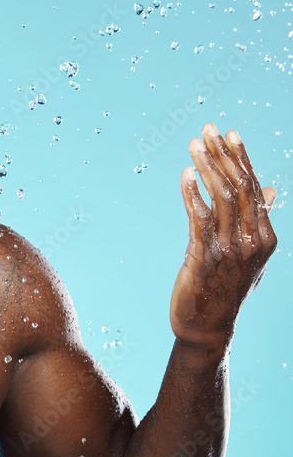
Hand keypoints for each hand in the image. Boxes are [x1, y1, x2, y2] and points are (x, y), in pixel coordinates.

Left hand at [169, 123, 276, 354]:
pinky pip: (199, 219)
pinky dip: (192, 194)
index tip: (227, 133)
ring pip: (221, 198)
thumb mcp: (250, 255)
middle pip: (239, 187)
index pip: (255, 187)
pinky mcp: (205, 258)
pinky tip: (185, 176)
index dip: (241, 158)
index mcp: (266, 237)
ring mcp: (230, 250)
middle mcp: (253, 241)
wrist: (207, 327)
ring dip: (206, 167)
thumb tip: (271, 190)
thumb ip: (258, 221)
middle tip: (206, 130)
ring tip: (193, 145)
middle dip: (222, 154)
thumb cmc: (225, 287)